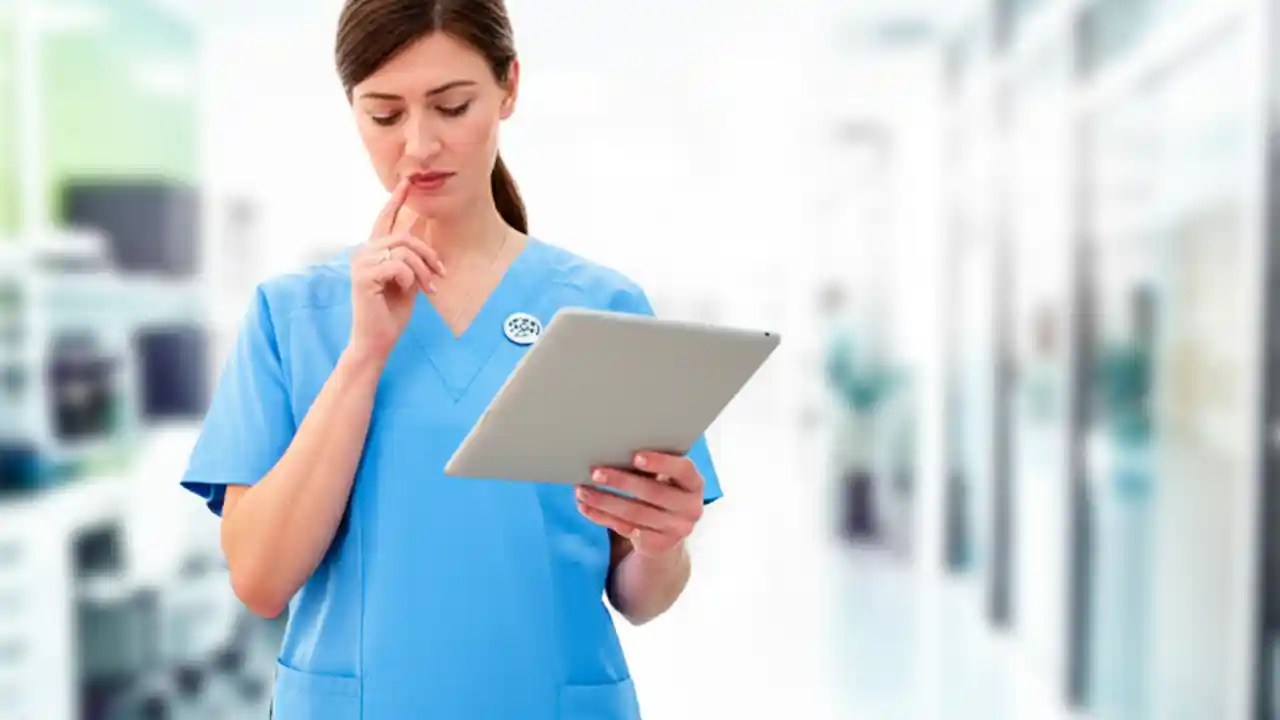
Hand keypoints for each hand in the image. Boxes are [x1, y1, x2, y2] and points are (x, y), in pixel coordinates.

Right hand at [348, 178, 447, 359]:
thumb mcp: (408, 280)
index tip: (407, 181)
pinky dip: (410, 278)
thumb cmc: (391, 312)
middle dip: (428, 255)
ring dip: (422, 271)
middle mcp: (364, 252)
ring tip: (427, 288)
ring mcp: (361, 262)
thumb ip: (411, 258)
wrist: (377, 340)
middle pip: (404, 237)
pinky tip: (407, 290)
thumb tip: (422, 233)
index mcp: (374, 251)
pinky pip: (398, 265)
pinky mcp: (363, 275)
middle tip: (440, 275)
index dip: (396, 200)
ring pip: (404, 251)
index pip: (385, 220)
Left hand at [575, 451, 704, 558]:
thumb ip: (649, 467)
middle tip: (595, 472)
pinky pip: (625, 528)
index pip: (683, 470)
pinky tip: (585, 507)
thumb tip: (611, 449)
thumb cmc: (662, 491)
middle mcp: (691, 508)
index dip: (660, 463)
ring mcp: (676, 530)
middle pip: (653, 492)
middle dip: (621, 481)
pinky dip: (602, 517)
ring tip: (582, 490)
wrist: (668, 532)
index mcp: (694, 484)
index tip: (635, 456)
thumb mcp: (665, 478)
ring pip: (635, 513)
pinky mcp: (658, 545)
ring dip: (605, 500)